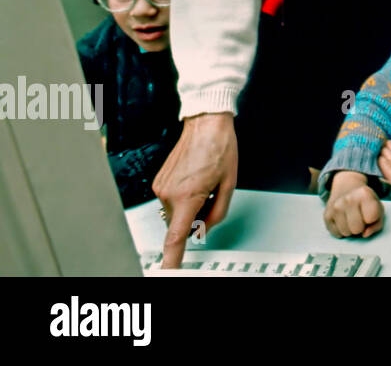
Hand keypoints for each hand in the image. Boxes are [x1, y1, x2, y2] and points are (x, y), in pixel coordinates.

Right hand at [152, 112, 237, 268]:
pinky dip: (183, 198)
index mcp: (187, 197)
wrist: (206, 124)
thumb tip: (207, 228)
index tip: (168, 271)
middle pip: (180, 224)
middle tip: (211, 196)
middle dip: (196, 219)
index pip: (175, 238)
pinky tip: (195, 180)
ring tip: (204, 183)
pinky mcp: (158, 181)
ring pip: (176, 212)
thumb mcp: (229, 184)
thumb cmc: (220, 147)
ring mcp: (160, 187)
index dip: (171, 259)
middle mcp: (168, 193)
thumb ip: (218, 213)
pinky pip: (171, 200)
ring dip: (190, 207)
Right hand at [323, 171, 385, 237]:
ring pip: (346, 233)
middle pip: (357, 229)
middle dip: (360, 227)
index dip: (372, 219)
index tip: (370, 213)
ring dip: (350, 229)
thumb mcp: (378, 208)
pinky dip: (341, 230)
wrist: (346, 187)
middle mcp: (348, 199)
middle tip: (360, 218)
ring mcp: (335, 207)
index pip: (371, 218)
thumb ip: (377, 224)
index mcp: (364, 194)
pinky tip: (343, 220)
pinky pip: (337, 234)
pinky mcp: (326, 215)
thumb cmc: (365, 201)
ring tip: (351, 218)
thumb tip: (365, 234)